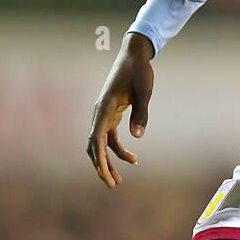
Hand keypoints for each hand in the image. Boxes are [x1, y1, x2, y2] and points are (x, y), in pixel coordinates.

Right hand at [86, 31, 154, 187]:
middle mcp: (100, 112)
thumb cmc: (139, 71)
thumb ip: (141, 113)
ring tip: (118, 180)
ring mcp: (105, 114)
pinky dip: (118, 150)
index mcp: (105, 106)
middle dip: (101, 166)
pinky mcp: (112, 114)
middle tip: (112, 185)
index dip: (98, 157)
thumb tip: (137, 137)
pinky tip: (132, 160)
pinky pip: (111, 137)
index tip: (103, 173)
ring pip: (101, 144)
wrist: (134, 55)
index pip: (97, 137)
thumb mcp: (145, 91)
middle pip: (95, 145)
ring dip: (108, 162)